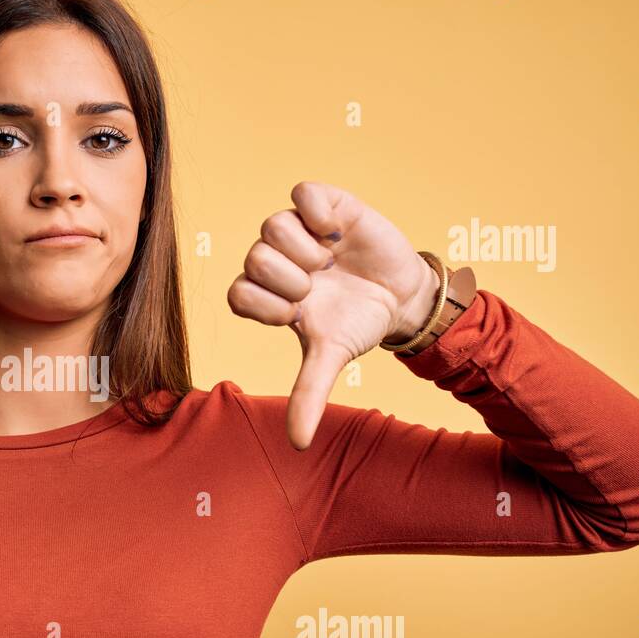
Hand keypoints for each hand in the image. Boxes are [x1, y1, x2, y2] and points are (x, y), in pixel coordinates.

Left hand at [227, 181, 438, 450]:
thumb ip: (310, 394)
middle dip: (290, 281)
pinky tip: (336, 233)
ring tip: (329, 262)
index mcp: (267, 294)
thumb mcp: (333, 357)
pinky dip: (317, 213)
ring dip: (305, 251)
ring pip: (272, 227)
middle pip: (254, 259)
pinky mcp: (325, 204)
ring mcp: (299, 231)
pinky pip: (302, 193)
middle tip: (319, 287)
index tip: (298, 315)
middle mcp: (276, 259)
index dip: (266, 307)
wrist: (401, 296)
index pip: (237, 293)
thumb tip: (297, 444)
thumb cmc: (358, 323)